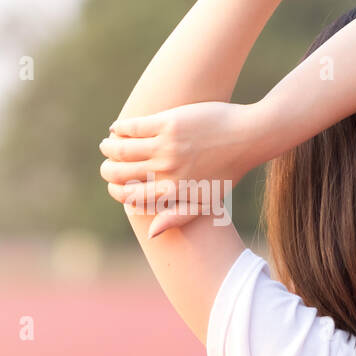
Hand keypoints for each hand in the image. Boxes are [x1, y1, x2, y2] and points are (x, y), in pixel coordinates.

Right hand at [99, 101, 262, 238]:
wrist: (249, 137)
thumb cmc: (229, 170)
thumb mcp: (206, 201)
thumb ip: (178, 217)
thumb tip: (150, 234)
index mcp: (172, 191)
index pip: (130, 196)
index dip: (116, 192)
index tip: (113, 186)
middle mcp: (167, 170)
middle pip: (120, 172)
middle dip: (107, 170)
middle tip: (106, 165)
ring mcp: (167, 145)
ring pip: (123, 149)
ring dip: (109, 147)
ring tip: (107, 145)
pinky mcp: (169, 122)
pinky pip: (133, 126)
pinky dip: (120, 128)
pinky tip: (117, 129)